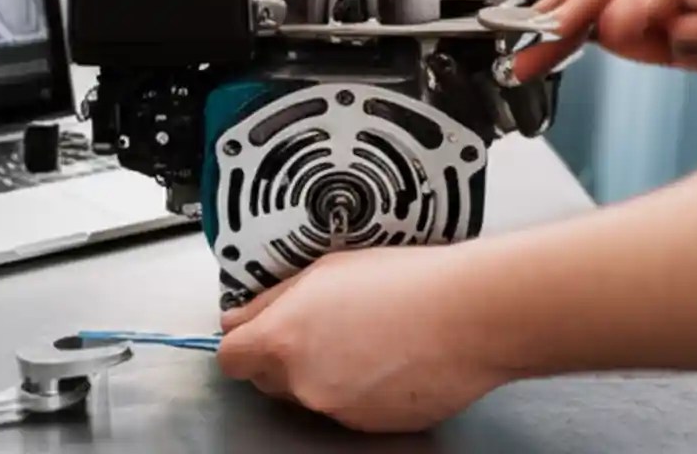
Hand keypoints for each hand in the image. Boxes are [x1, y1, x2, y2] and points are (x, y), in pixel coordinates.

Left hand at [216, 245, 513, 431]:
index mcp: (282, 340)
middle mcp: (302, 383)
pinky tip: (389, 357)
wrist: (465, 316)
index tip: (255, 333)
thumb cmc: (402, 282)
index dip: (242, 344)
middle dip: (285, 357)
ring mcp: (337, 409)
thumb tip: (235, 319)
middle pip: (269, 380)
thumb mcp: (324, 270)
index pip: (231, 358)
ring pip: (312, 394)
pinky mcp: (370, 426)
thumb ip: (271, 300)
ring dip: (326, 372)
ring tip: (368, 337)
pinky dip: (361, 389)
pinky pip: (349, 407)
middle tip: (323, 326)